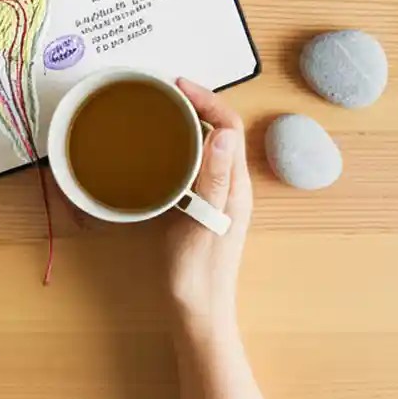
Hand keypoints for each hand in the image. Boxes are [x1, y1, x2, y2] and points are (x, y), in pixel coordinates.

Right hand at [165, 78, 251, 330]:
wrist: (199, 313)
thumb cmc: (198, 274)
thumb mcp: (203, 223)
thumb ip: (214, 179)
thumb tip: (223, 132)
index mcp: (236, 185)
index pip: (230, 126)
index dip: (208, 99)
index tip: (178, 85)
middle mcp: (232, 186)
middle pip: (222, 130)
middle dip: (198, 103)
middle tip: (165, 92)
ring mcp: (219, 197)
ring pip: (210, 146)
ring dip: (190, 122)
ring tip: (161, 111)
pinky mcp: (204, 208)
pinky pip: (197, 164)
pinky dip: (182, 146)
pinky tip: (161, 149)